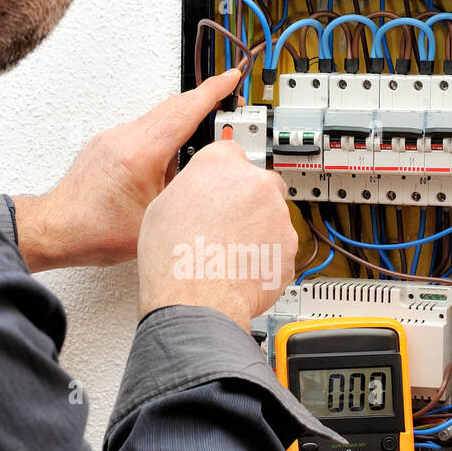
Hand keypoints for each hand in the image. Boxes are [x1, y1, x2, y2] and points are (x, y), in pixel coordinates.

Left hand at [13, 69, 240, 271]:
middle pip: (174, 107)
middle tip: (228, 112)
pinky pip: (143, 130)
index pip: (185, 111)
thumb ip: (185, 189)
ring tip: (199, 146)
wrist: (58, 229)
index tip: (230, 79)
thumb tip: (208, 173)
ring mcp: (113, 138)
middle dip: (204, 104)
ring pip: (158, 118)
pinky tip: (169, 161)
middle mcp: (125, 138)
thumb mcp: (158, 216)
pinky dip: (163, 137)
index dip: (214, 92)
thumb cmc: (96, 231)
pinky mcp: (107, 144)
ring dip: (182, 123)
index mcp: (141, 153)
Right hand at [137, 139, 297, 330]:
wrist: (196, 299)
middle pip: (259, 182)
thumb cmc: (173, 259)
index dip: (225, 172)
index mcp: (219, 164)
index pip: (231, 151)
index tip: (225, 184)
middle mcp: (253, 183)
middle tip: (226, 225)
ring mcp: (276, 214)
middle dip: (248, 201)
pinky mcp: (289, 246)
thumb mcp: (162, 206)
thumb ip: (191, 188)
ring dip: (258, 229)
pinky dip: (266, 254)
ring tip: (230, 252)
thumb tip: (196, 192)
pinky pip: (280, 246)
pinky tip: (243, 267)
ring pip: (272, 215)